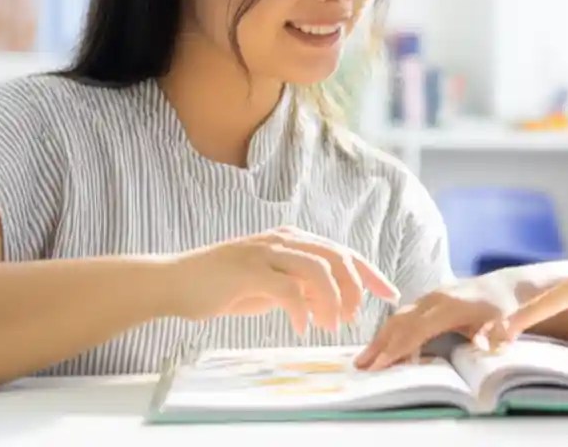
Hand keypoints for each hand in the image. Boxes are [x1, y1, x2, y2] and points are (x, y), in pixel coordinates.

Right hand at [164, 226, 398, 332]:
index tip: (391, 294)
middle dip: (357, 288)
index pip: (343, 252)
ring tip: (331, 325)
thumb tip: (333, 303)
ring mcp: (266, 251)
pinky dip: (302, 310)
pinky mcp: (249, 269)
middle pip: (338, 257)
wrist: (176, 282)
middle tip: (357, 317)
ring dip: (332, 300)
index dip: (371, 273)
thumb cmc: (225, 286)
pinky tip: (302, 328)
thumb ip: (303, 289)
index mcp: (293, 240)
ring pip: (319, 269)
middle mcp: (284, 239)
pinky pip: (288, 289)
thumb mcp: (272, 287)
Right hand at [354, 274, 518, 369]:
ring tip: (362, 360)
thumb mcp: (508, 320)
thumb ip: (498, 333)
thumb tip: (487, 345)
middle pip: (400, 322)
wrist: (508, 285)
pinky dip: (390, 332)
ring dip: (380, 339)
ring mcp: (431, 298)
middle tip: (360, 366)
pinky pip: (405, 316)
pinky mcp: (430, 301)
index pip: (416, 329)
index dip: (397, 348)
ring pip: (399, 318)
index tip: (379, 366)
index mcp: (450, 305)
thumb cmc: (506, 307)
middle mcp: (435, 298)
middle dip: (379, 344)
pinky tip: (382, 349)